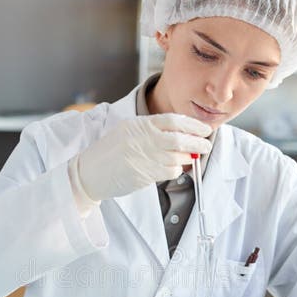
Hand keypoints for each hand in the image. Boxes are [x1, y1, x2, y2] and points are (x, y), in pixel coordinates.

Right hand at [74, 113, 211, 201]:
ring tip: (191, 158)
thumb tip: (182, 134)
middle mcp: (142, 139)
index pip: (173, 121)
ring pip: (177, 157)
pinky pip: (169, 172)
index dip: (193, 125)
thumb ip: (152, 130)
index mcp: (139, 125)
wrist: (89, 172)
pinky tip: (174, 168)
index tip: (204, 130)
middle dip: (198, 143)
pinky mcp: (144, 175)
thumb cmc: (110, 152)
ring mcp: (143, 158)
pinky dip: (176, 170)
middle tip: (206, 146)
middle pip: (179, 140)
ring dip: (188, 158)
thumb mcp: (128, 131)